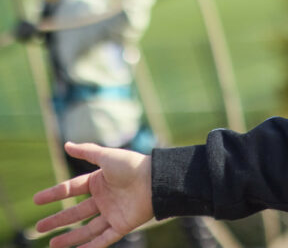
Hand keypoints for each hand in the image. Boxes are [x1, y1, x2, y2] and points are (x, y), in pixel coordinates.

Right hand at [33, 142, 152, 247]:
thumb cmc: (133, 166)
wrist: (157, 180)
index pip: (71, 189)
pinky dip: (90, 247)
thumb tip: (66, 144)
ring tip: (51, 245)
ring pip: (87, 229)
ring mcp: (113, 213)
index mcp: (99, 181)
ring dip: (70, 237)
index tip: (35, 200)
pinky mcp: (123, 225)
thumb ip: (87, 152)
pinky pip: (104, 239)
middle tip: (38, 228)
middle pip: (76, 212)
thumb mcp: (107, 157)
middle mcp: (104, 198)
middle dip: (57, 220)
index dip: (54, 194)